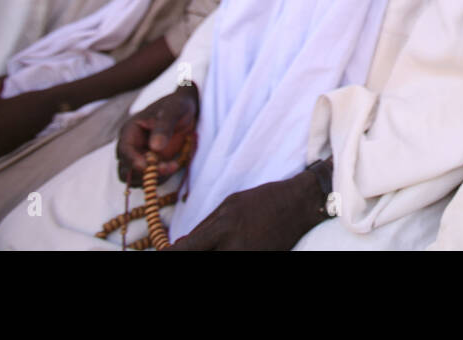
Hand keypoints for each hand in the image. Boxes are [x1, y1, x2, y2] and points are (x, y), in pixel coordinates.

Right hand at [116, 84, 197, 186]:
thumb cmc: (177, 106)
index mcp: (130, 130)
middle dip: (144, 173)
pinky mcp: (153, 164)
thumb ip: (164, 127)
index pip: (124, 150)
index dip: (132, 160)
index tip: (145, 166)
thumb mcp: (173, 111)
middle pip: (126, 169)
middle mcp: (132, 146)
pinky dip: (162, 177)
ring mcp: (141, 157)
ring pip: (137, 177)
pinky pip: (151, 178)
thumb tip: (155, 147)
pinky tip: (175, 165)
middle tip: (165, 168)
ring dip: (154, 177)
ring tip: (173, 165)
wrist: (188, 110)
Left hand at [169, 170, 323, 250]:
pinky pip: (231, 260)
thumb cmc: (263, 200)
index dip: (170, 254)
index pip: (186, 250)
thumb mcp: (230, 204)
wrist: (299, 204)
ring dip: (208, 254)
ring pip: (215, 262)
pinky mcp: (258, 259)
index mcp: (223, 227)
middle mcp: (234, 246)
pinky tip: (223, 248)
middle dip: (189, 254)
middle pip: (199, 259)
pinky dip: (222, 254)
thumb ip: (204, 227)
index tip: (163, 253)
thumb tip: (180, 245)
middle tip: (186, 249)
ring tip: (211, 245)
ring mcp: (248, 256)